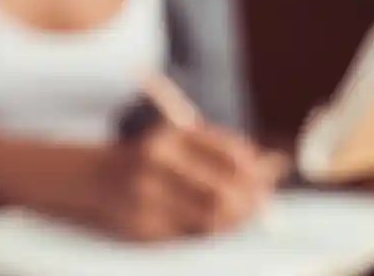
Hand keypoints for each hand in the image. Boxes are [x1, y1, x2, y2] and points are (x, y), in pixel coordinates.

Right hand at [77, 124, 286, 241]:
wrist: (93, 178)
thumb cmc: (152, 158)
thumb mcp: (183, 142)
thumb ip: (227, 151)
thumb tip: (279, 164)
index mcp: (171, 135)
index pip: (231, 157)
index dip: (256, 174)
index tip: (267, 182)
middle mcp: (156, 163)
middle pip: (223, 193)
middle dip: (250, 205)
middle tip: (262, 210)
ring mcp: (146, 197)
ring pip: (210, 220)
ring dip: (234, 223)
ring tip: (240, 219)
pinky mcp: (141, 228)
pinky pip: (189, 237)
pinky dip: (208, 235)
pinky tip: (211, 228)